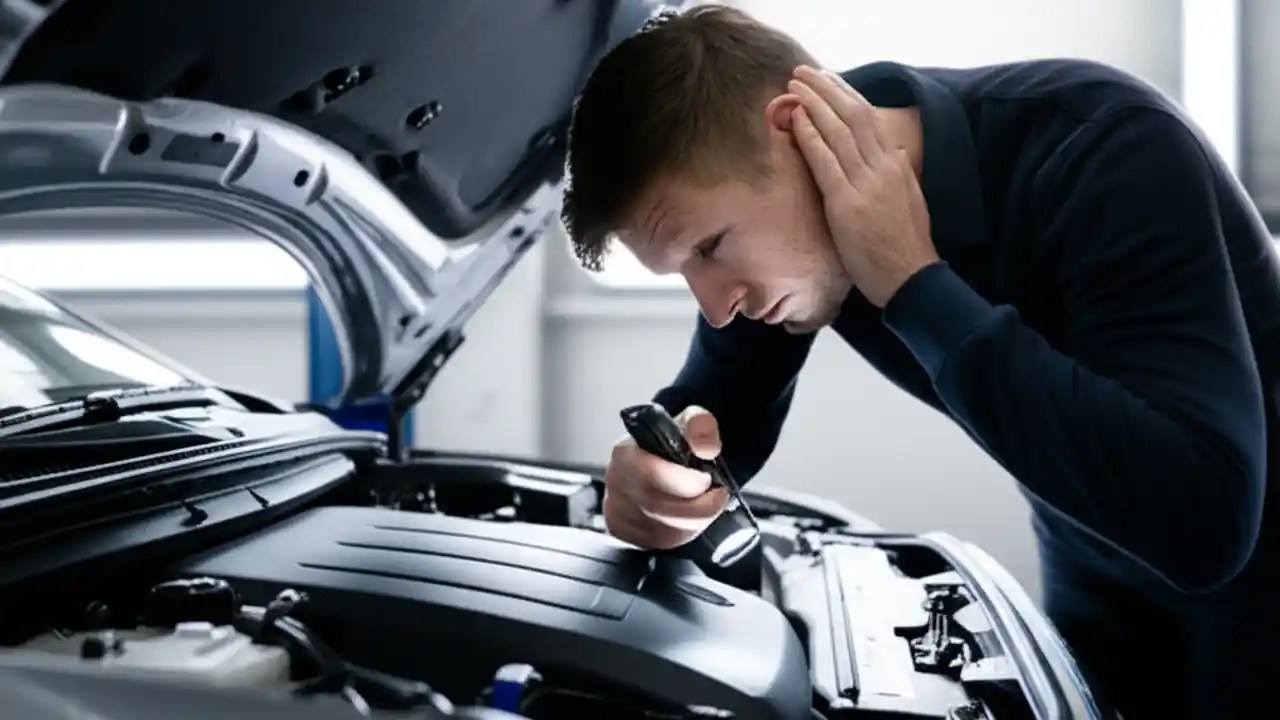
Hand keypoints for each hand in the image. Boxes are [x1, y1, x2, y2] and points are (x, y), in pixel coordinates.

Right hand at [601, 405, 729, 549]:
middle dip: (698, 506)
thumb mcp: (689, 424)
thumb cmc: (670, 443)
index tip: (707, 479)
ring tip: (707, 505)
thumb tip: (706, 447)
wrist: (658, 460)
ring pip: (660, 529)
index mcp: (625, 453)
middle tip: (717, 495)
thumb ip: (701, 426)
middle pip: (657, 507)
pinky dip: (682, 534)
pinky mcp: (624, 532)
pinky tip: (689, 518)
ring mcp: (616, 510)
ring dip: (694, 521)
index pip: (651, 475)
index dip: (686, 482)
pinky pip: (657, 542)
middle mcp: (615, 483)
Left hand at [787, 65, 937, 307]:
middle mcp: (883, 167)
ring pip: (838, 132)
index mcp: (897, 164)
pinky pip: (826, 162)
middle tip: (802, 72)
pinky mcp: (848, 205)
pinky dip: (810, 137)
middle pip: (852, 115)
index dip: (845, 94)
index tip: (826, 79)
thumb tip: (899, 151)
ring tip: (793, 87)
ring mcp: (866, 184)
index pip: (869, 117)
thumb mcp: (911, 200)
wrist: (912, 279)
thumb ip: (902, 173)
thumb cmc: (907, 246)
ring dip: (813, 104)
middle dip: (826, 89)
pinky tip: (797, 119)